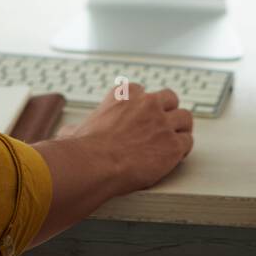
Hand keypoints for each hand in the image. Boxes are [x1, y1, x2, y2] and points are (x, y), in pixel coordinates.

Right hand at [71, 83, 193, 193]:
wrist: (96, 164)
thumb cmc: (84, 148)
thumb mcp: (77, 129)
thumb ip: (77, 127)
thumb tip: (67, 133)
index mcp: (125, 94)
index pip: (141, 91)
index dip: (142, 105)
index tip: (141, 116)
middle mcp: (147, 103)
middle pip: (170, 98)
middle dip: (168, 110)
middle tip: (163, 124)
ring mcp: (163, 123)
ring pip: (185, 118)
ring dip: (180, 129)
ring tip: (175, 140)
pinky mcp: (174, 145)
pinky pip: (188, 142)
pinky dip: (183, 150)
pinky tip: (175, 157)